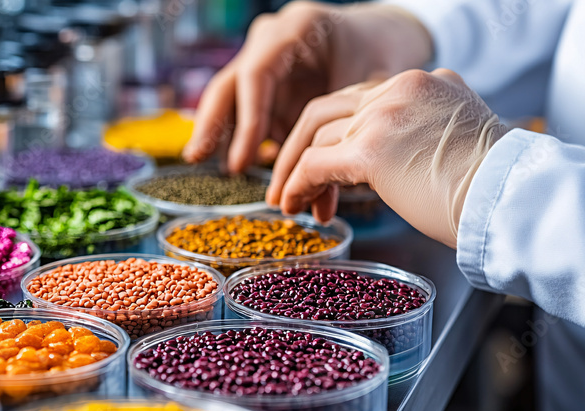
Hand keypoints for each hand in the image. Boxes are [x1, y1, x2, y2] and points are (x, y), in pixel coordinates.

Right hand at [183, 1, 432, 177]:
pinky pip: (247, 115)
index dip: (247, 120)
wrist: (388, 39)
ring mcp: (264, 63)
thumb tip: (320, 208)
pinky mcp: (266, 87)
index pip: (257, 74)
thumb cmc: (383, 56)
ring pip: (230, 100)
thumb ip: (344, 141)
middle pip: (230, 83)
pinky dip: (245, 142)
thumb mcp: (371, 90)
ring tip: (205, 164)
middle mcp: (271, 42)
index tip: (244, 161)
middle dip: (212, 124)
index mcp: (296, 28)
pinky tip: (238, 167)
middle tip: (196, 157)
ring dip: (221, 136)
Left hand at [270, 69, 507, 247]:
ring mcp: (382, 116)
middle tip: (288, 180)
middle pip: (327, 111)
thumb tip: (393, 160)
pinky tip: (294, 205)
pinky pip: (314, 164)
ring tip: (290, 202)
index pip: (358, 101)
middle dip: (301, 147)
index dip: (335, 135)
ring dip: (295, 172)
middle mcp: (399, 90)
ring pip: (315, 136)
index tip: (325, 164)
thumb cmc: (492, 187)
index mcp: (422, 84)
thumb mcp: (455, 142)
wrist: (512, 197)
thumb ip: (419, 136)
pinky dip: (297, 186)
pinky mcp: (370, 150)